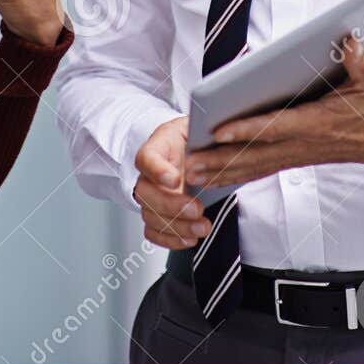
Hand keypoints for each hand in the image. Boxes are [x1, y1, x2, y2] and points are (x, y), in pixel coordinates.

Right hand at [134, 117, 211, 249]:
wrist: (191, 149)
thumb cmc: (196, 135)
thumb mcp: (200, 124)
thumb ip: (204, 129)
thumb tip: (218, 134)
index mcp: (159, 145)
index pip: (146, 157)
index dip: (156, 170)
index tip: (174, 179)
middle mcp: (149, 172)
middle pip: (145, 192)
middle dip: (171, 205)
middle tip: (197, 209)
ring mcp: (150, 194)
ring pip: (150, 215)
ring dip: (176, 227)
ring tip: (203, 227)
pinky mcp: (156, 213)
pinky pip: (152, 231)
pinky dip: (169, 240)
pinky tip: (189, 240)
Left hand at [184, 37, 363, 189]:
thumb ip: (361, 61)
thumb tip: (347, 41)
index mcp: (319, 122)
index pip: (276, 127)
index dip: (247, 130)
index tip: (219, 131)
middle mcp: (304, 143)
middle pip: (256, 154)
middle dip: (221, 159)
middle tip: (189, 165)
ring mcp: (298, 154)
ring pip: (255, 166)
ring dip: (223, 171)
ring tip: (191, 175)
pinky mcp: (295, 157)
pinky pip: (262, 169)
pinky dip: (236, 175)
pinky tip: (214, 179)